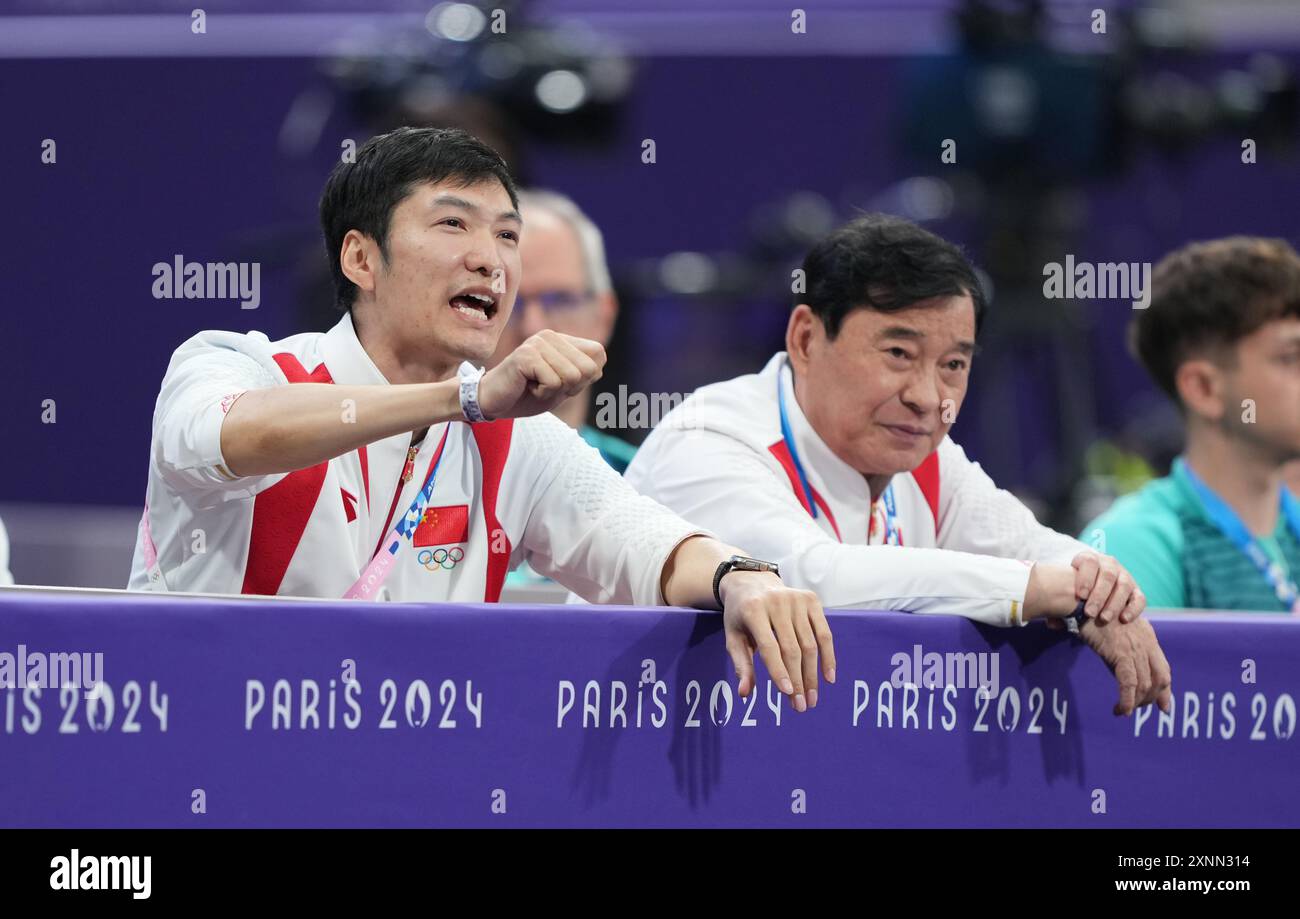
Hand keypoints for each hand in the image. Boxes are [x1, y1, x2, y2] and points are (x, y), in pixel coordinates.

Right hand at [477, 329, 605, 419]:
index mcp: (561, 339)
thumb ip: (581, 375)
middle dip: (571, 387)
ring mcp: (538, 343)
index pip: (598, 354)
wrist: (492, 402)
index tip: (561, 382)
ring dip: (554, 391)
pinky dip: (543, 393)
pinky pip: (554, 383)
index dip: (586, 377)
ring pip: (572, 377)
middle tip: (545, 385)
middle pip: (588, 368)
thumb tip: (598, 368)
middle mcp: (551, 336)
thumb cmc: (526, 394)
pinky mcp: (527, 356)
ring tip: (534, 385)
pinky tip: (526, 386)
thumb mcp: (562, 387)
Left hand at [719, 571, 835, 712]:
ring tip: (812, 699)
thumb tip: (745, 694)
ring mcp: (796, 599)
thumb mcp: (733, 638)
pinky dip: (828, 656)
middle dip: (798, 680)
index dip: (779, 671)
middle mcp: (776, 602)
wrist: (752, 582)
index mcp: (753, 610)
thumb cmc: (740, 616)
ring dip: (812, 675)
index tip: (788, 693)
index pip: (769, 647)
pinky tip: (828, 677)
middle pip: (792, 648)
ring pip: (810, 644)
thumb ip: (741, 665)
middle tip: (801, 706)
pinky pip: (824, 633)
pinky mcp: (811, 599)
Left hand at [1023, 553, 1145, 624]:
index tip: (1080, 595)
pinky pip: (1139, 598)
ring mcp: (1125, 576)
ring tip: (1104, 618)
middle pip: (1107, 575)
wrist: (1095, 596)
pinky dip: (1133, 608)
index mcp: (1089, 560)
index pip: (1089, 562)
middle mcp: (1109, 565)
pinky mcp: (1136, 591)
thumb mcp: (1068, 595)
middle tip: (1089, 612)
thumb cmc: (1076, 595)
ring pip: (1123, 585)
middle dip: (1098, 595)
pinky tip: (1124, 619)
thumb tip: (1052, 623)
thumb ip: (1060, 606)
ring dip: (1114, 603)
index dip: (1085, 577)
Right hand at [1071, 615, 1172, 715]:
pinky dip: (1126, 700)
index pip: (1164, 669)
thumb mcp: (1115, 631)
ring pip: (1145, 685)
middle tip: (1137, 709)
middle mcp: (1146, 643)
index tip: (1164, 707)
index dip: (1165, 691)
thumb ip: (1123, 648)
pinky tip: (1120, 709)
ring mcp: (1135, 648)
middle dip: (1151, 699)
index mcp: (1147, 637)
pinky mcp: (1121, 653)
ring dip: (1136, 703)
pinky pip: (1129, 683)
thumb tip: (1120, 668)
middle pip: (1159, 679)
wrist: (1082, 603)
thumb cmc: (1093, 615)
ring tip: (1123, 710)